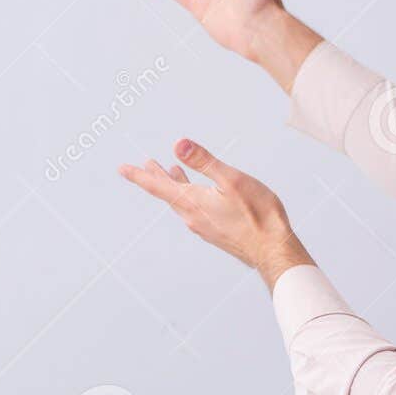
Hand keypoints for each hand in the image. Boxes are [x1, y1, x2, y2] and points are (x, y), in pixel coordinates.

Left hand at [118, 139, 314, 289]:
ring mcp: (204, 226)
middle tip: (143, 165)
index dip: (139, 175)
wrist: (273, 250)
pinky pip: (194, 210)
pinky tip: (198, 193)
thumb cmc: (258, 216)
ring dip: (174, 185)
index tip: (122, 168)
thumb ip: (204, 162)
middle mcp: (193, 217)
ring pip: (181, 202)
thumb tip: (178, 144)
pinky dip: (189, 195)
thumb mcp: (231, 180)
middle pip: (167, 193)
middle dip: (155, 177)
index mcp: (193, 202)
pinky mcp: (215, 231)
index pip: (157, 186)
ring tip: (171, 172)